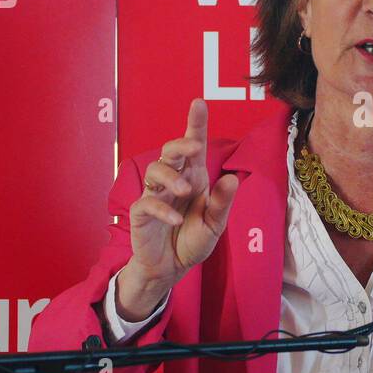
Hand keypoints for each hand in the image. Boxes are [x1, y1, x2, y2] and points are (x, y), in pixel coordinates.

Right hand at [126, 98, 238, 288]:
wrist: (171, 268)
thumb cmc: (192, 241)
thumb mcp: (215, 225)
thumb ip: (222, 204)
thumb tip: (231, 180)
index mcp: (194, 178)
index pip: (194, 147)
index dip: (195, 124)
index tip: (199, 103)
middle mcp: (174, 181)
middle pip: (171, 151)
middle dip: (181, 144)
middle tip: (195, 147)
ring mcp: (156, 195)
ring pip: (155, 170)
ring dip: (170, 176)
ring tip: (184, 191)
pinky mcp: (141, 213)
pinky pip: (147, 202)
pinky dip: (161, 208)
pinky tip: (175, 218)